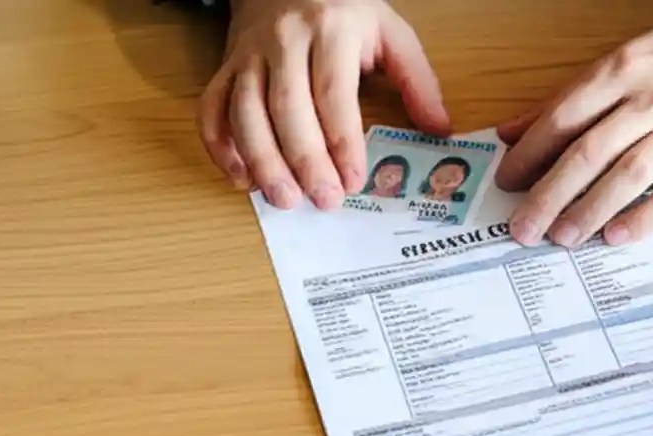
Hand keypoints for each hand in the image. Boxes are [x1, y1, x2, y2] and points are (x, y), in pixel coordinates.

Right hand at [198, 0, 450, 209]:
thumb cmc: (344, 12)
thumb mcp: (389, 32)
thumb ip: (416, 80)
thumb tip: (440, 130)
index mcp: (331, 29)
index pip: (333, 92)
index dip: (342, 141)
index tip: (355, 181)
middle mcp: (284, 39)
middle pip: (287, 107)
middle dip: (305, 160)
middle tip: (324, 201)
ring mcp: (248, 54)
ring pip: (245, 111)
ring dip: (262, 161)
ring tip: (284, 200)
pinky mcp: (225, 67)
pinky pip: (213, 108)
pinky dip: (221, 147)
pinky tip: (242, 179)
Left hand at [495, 0, 652, 246]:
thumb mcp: (624, 59)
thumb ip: (568, 98)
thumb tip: (512, 131)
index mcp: (622, 69)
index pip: (563, 117)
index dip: (530, 154)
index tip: (506, 183)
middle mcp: (651, 97)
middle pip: (588, 153)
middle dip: (549, 195)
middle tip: (523, 229)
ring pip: (628, 175)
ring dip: (589, 210)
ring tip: (561, 237)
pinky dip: (645, 217)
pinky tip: (616, 236)